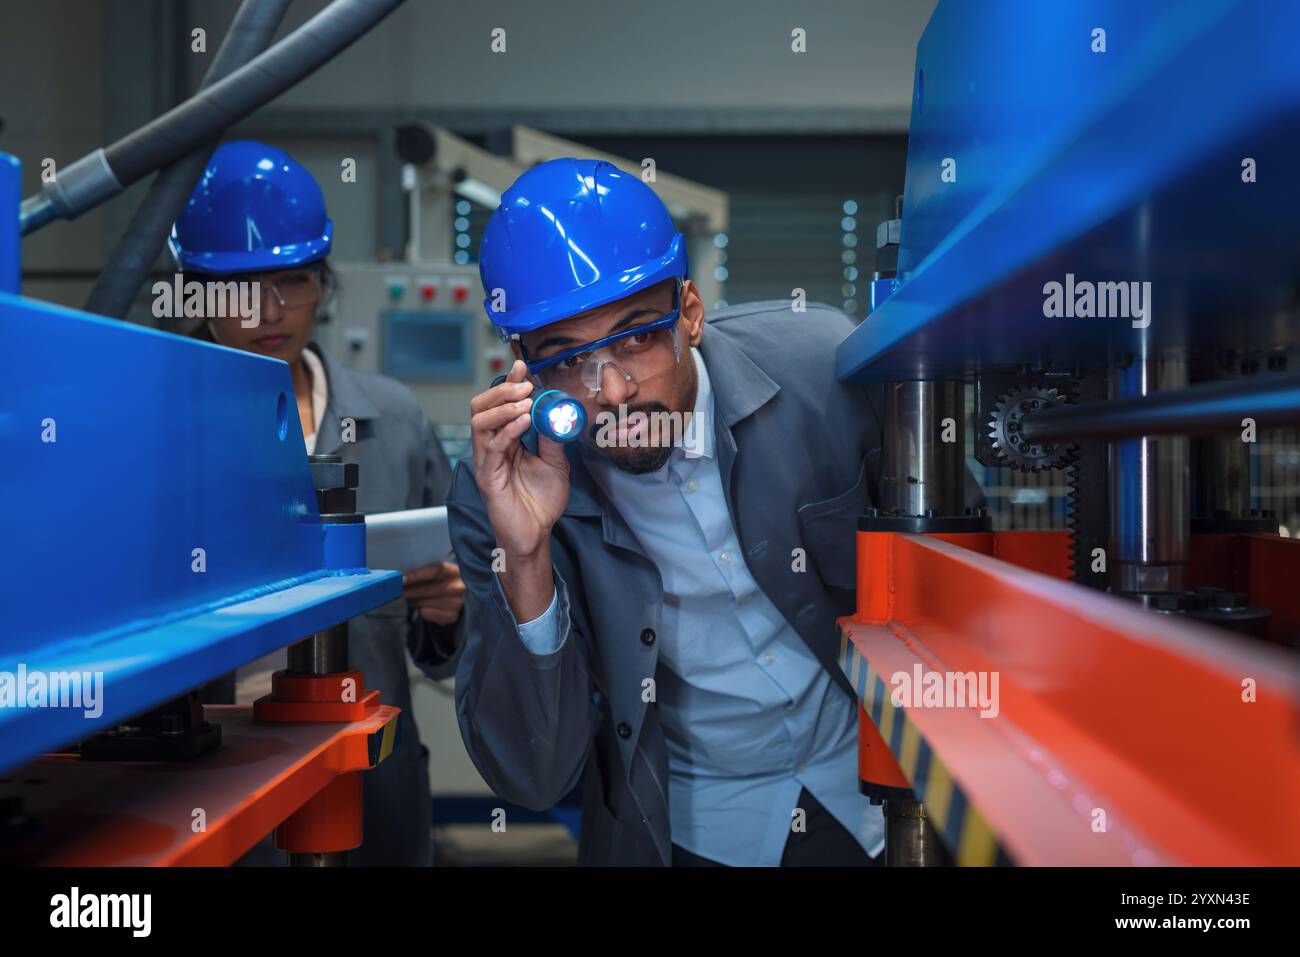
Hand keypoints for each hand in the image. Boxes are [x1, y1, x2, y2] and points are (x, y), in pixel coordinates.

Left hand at [403, 561, 465, 625]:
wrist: (457, 599)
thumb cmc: (441, 583)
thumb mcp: (437, 574)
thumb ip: (424, 572)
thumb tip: (405, 575)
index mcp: (456, 571)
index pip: (437, 570)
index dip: (418, 574)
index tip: (403, 579)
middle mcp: (460, 586)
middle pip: (432, 588)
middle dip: (412, 590)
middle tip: (398, 591)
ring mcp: (458, 602)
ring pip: (429, 603)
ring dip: (414, 601)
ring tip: (405, 599)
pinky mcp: (453, 616)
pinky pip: (430, 614)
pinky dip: (422, 611)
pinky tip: (417, 607)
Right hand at [469, 359, 569, 559]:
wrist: (536, 535)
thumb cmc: (540, 503)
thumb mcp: (556, 463)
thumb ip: (553, 438)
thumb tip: (557, 412)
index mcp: (505, 441)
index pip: (499, 405)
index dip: (509, 384)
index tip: (522, 367)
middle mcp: (491, 447)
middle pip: (480, 407)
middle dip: (501, 391)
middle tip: (524, 387)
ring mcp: (487, 461)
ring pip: (479, 422)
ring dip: (503, 407)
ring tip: (525, 404)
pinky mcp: (487, 477)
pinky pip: (492, 446)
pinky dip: (508, 429)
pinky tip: (524, 421)